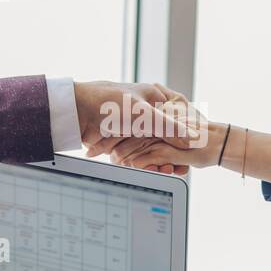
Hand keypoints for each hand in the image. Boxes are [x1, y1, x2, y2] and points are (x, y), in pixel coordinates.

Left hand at [74, 81, 193, 174]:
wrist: (76, 112)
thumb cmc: (109, 104)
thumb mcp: (144, 115)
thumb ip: (169, 127)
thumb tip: (194, 140)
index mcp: (155, 98)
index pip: (178, 121)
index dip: (186, 138)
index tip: (192, 152)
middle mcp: (146, 111)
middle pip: (165, 136)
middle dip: (171, 153)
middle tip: (177, 168)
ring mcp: (134, 125)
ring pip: (152, 146)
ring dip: (157, 160)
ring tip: (164, 171)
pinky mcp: (122, 138)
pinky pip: (137, 153)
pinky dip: (141, 162)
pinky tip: (146, 169)